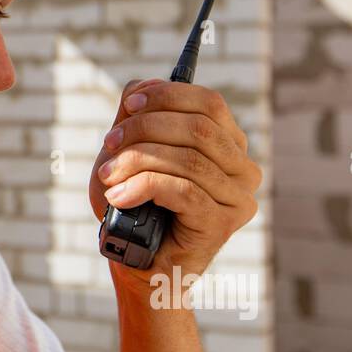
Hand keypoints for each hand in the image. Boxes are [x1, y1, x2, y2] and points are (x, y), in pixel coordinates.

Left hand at [89, 78, 261, 296]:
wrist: (136, 264)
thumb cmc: (133, 207)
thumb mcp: (129, 152)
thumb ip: (137, 117)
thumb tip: (141, 88)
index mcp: (230, 145)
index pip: (209, 102)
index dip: (167, 95)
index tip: (129, 104)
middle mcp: (244, 170)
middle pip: (198, 127)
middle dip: (144, 129)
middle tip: (108, 144)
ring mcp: (238, 199)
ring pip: (189, 159)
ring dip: (138, 160)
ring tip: (108, 175)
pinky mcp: (222, 225)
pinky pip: (183, 191)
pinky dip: (143, 187)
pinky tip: (119, 197)